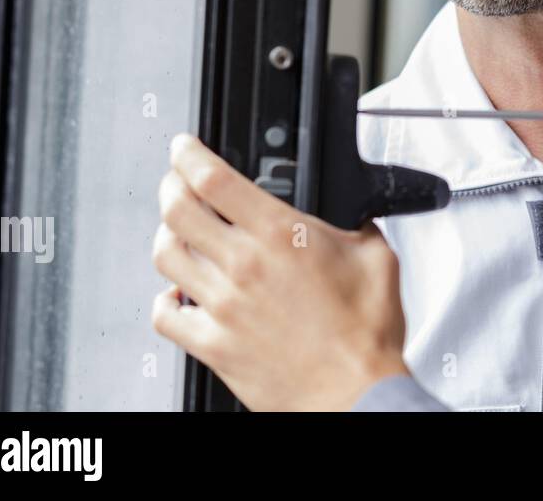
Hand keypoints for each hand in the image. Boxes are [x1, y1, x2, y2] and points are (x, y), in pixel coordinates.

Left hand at [151, 134, 408, 409]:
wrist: (355, 394)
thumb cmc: (367, 336)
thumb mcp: (377, 258)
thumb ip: (356, 224)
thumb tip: (352, 213)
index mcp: (282, 235)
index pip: (212, 179)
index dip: (188, 154)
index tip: (184, 148)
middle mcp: (244, 266)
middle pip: (176, 209)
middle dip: (170, 186)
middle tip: (175, 182)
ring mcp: (222, 306)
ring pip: (165, 256)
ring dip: (167, 236)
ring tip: (178, 233)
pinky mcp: (213, 344)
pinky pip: (165, 313)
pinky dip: (165, 299)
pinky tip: (179, 294)